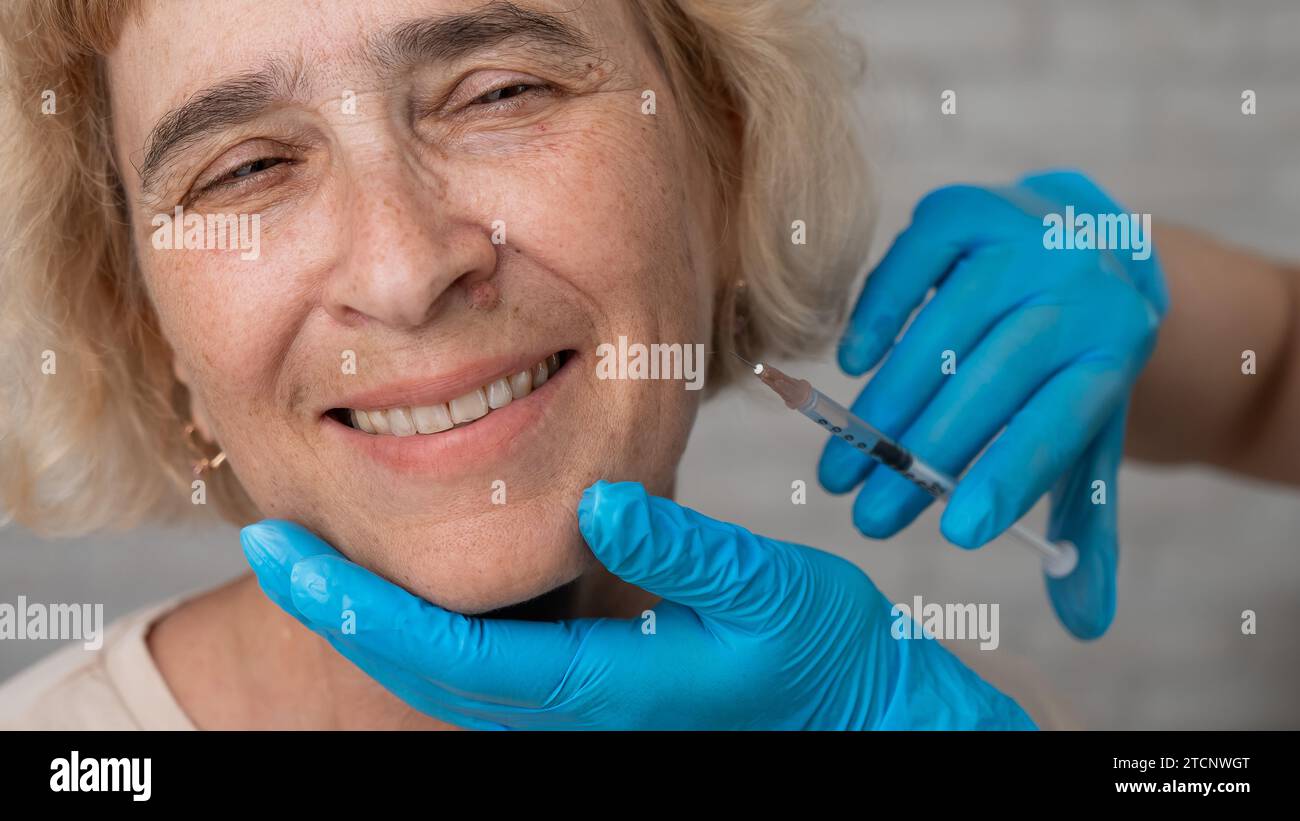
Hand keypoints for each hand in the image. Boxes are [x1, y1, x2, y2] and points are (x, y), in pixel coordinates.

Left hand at [241, 480, 1035, 729]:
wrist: (853, 713)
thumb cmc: (819, 655)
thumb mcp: (766, 590)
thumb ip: (683, 549)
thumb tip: (595, 500)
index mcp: (594, 686)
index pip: (440, 651)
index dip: (351, 602)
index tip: (278, 546)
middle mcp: (566, 709)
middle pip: (418, 667)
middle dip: (337, 608)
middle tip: (269, 539)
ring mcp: (573, 707)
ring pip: (442, 671)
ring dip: (374, 617)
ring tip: (324, 551)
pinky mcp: (589, 688)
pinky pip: (482, 665)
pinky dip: (428, 624)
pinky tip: (417, 580)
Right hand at [820, 170, 1167, 638]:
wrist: (1082, 246)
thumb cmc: (1068, 368)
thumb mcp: (1090, 438)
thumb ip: (1087, 527)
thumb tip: (1086, 623)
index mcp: (1114, 351)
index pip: (1059, 422)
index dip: (1006, 476)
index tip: (954, 533)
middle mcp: (1077, 288)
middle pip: (990, 383)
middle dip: (920, 458)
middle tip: (867, 517)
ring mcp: (1021, 238)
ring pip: (941, 334)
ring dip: (882, 409)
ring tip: (839, 470)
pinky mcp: (965, 209)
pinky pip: (909, 263)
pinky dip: (877, 317)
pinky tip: (853, 369)